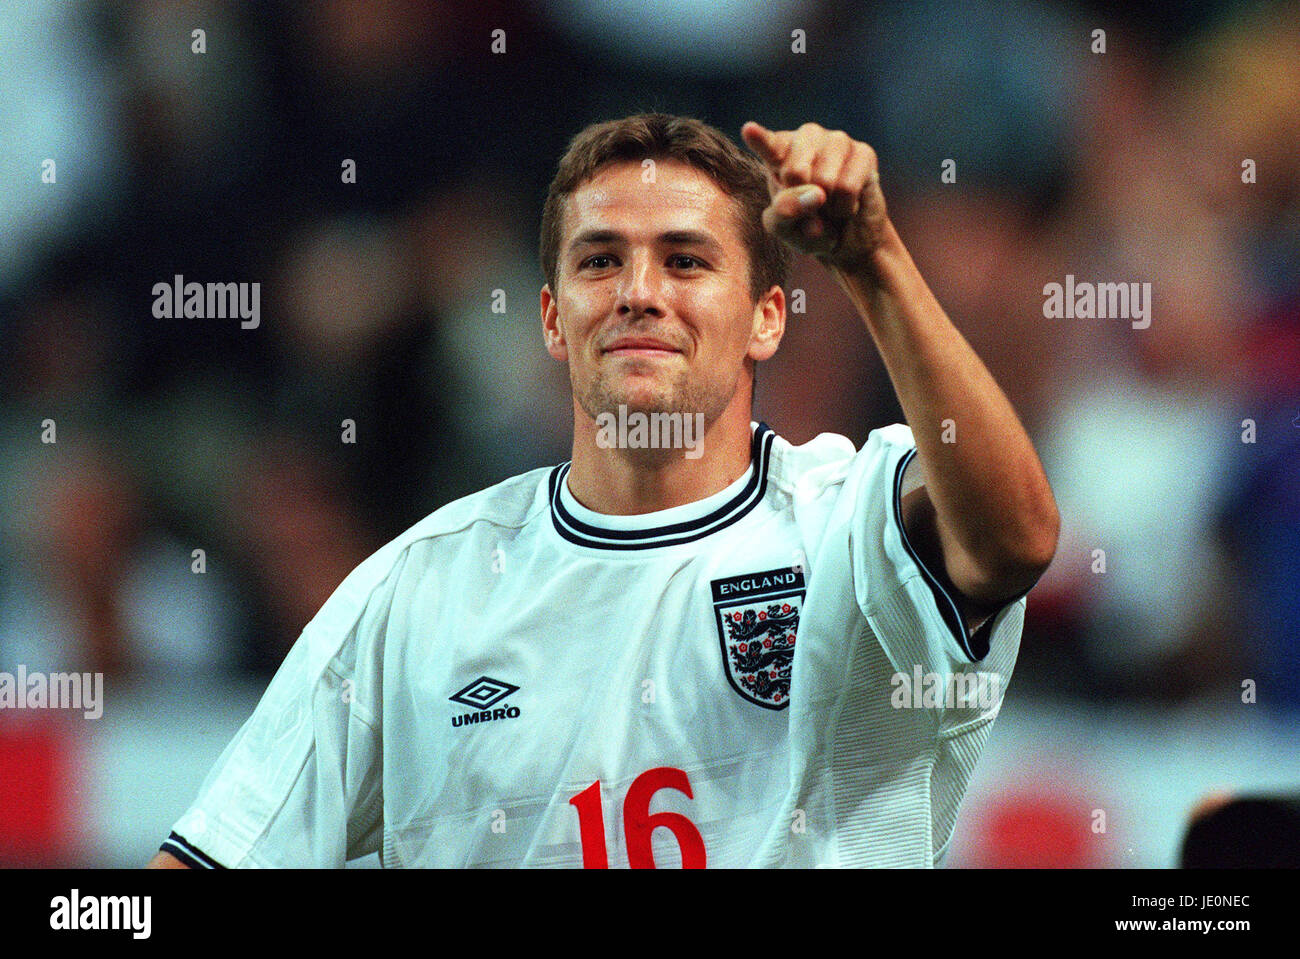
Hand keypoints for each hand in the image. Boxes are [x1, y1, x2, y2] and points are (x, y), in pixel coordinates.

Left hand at [741, 121, 889, 275]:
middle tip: (810, 204)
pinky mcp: (864, 152)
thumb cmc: (806, 228)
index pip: (767, 144)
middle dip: (802, 200)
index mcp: (779, 151)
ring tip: (829, 203)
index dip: (759, 139)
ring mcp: (837, 140)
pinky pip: (847, 187)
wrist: (846, 240)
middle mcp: (807, 137)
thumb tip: (815, 194)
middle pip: (795, 172)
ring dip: (826, 206)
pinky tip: (847, 203)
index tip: (749, 130)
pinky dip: (844, 207)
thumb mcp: (783, 228)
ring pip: (824, 180)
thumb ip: (784, 212)